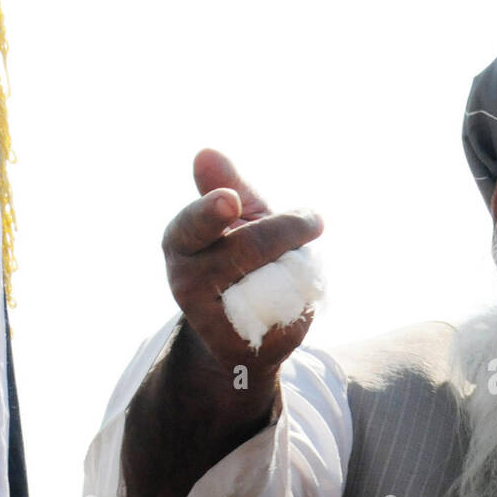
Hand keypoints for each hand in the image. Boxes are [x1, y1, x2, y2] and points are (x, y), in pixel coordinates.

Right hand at [120, 150, 322, 496]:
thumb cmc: (243, 261)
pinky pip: (278, 316)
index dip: (210, 213)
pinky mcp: (235, 344)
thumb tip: (206, 151)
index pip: (190, 225)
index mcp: (182, 241)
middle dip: (286, 230)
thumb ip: (230, 186)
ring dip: (296, 265)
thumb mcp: (240, 220)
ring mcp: (206, 316)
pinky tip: (299, 298)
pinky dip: (296, 302)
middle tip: (314, 220)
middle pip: (244, 249)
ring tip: (307, 256)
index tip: (233, 201)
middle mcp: (184, 278)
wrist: (248, 331)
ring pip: (264, 283)